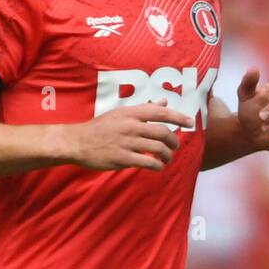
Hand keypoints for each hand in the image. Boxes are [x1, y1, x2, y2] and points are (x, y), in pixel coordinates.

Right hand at [67, 101, 196, 171]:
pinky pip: (147, 162)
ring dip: (167, 155)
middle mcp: (131, 126)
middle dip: (174, 141)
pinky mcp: (122, 158)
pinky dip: (157, 165)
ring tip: (167, 158)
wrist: (78, 142)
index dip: (179, 117)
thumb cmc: (100, 128)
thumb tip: (163, 102)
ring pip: (158, 148)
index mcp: (131, 113)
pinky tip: (158, 167)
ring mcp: (127, 143)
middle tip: (175, 146)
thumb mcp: (121, 113)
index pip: (161, 112)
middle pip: (163, 132)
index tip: (190, 122)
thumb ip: (143, 109)